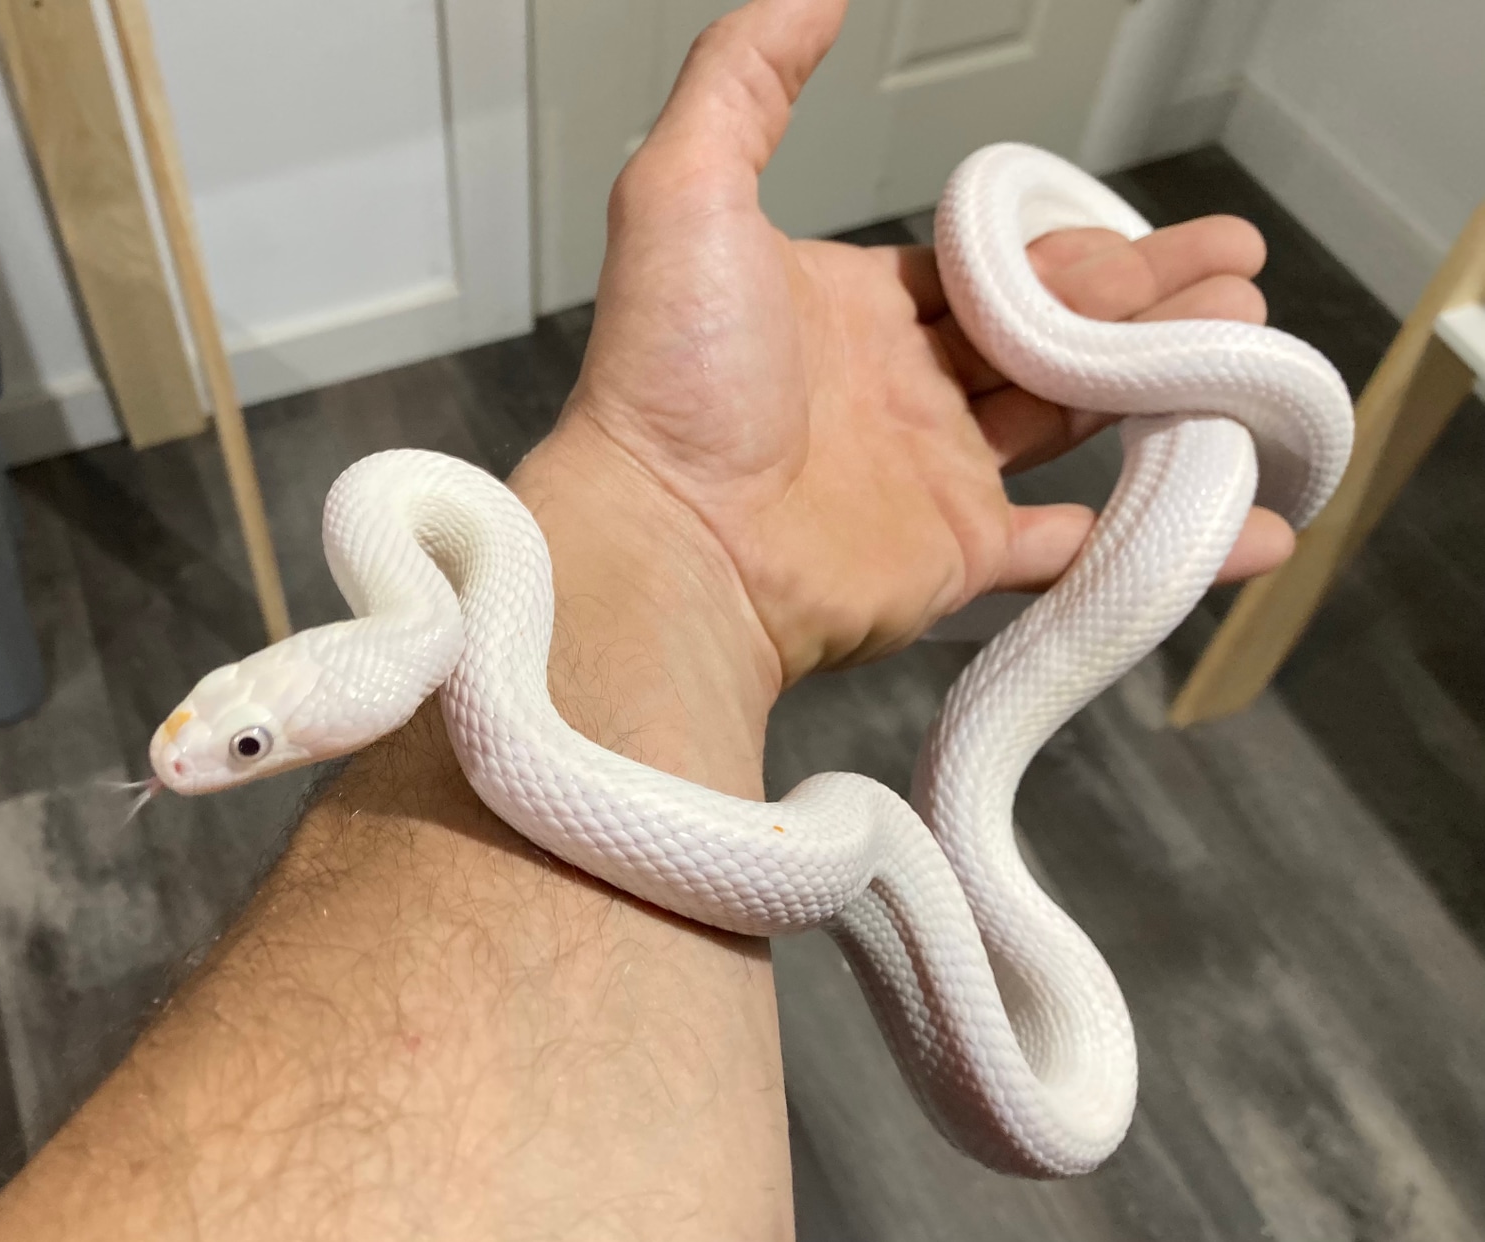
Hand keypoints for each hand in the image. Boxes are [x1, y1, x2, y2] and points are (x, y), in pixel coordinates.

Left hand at [529, 0, 1290, 688]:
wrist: (669, 539)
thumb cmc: (669, 375)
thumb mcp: (687, 190)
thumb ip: (747, 79)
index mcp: (860, 310)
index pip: (991, 268)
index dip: (1075, 250)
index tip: (1160, 235)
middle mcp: (903, 391)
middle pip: (1050, 336)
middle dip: (1148, 304)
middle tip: (1238, 277)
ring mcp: (934, 478)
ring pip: (1074, 423)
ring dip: (1164, 390)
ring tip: (1253, 351)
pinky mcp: (957, 556)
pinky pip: (1076, 549)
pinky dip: (1159, 541)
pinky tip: (1242, 520)